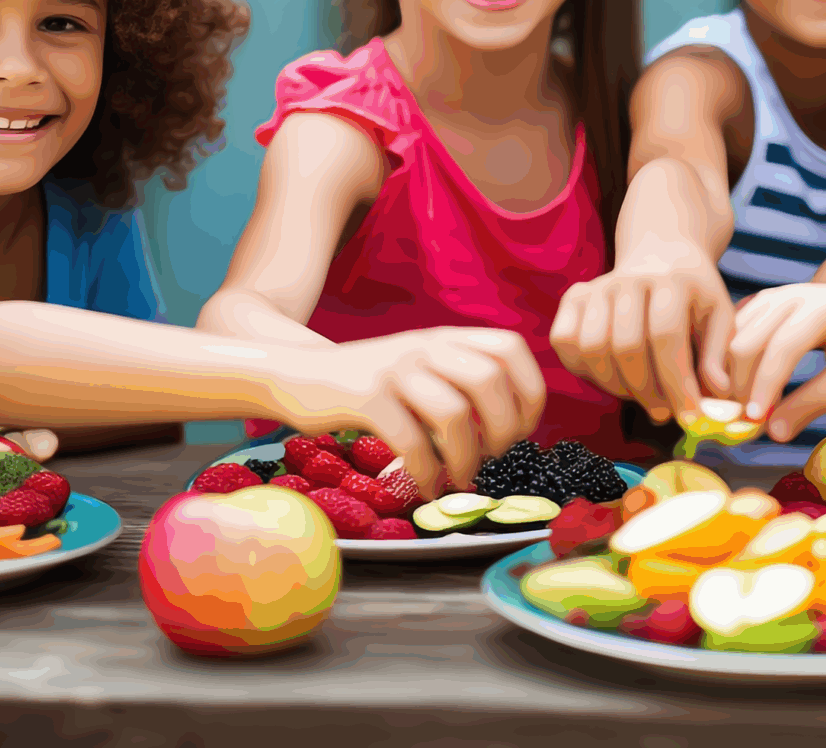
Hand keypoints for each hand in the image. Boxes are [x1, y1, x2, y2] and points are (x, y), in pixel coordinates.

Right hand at [310, 328, 544, 497]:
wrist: (297, 377)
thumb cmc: (371, 387)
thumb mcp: (420, 370)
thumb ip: (460, 382)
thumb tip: (511, 425)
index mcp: (446, 338)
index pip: (510, 347)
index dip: (528, 390)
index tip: (522, 428)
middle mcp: (424, 346)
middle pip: (489, 380)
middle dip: (503, 428)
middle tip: (494, 457)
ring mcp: (394, 369)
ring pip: (453, 414)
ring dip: (466, 458)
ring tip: (461, 478)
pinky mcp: (365, 398)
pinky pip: (411, 441)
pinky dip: (428, 473)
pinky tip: (428, 488)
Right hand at [550, 256, 731, 426]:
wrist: (661, 255)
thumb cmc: (693, 295)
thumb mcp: (719, 316)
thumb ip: (717, 354)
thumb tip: (717, 393)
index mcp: (671, 282)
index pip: (666, 337)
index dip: (676, 383)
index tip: (690, 416)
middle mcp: (629, 280)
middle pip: (626, 348)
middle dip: (646, 392)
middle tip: (664, 412)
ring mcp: (597, 287)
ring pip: (593, 350)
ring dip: (616, 386)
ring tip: (640, 394)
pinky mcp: (574, 297)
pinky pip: (565, 342)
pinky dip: (584, 370)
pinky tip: (612, 375)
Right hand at [726, 282, 825, 442]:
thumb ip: (814, 402)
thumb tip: (772, 433)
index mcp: (819, 308)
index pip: (776, 350)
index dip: (761, 390)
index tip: (754, 425)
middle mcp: (794, 295)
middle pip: (745, 341)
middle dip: (740, 384)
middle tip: (745, 425)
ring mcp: (785, 294)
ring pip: (738, 334)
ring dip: (736, 372)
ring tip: (748, 410)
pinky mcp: (781, 302)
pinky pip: (746, 327)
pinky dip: (742, 357)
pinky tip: (750, 386)